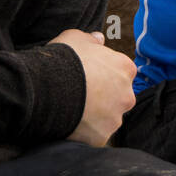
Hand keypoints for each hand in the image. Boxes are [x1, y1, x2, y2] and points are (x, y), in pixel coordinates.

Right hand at [49, 28, 136, 146]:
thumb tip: (99, 39)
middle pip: (119, 97)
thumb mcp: (75, 37)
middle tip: (81, 93)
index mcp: (125, 69)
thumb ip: (91, 39)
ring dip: (95, 115)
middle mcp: (127, 95)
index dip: (105, 73)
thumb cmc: (64, 58)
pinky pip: (94, 135)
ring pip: (108, 118)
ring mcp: (115, 118)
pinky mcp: (101, 137)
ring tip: (73, 108)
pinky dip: (85, 131)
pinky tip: (70, 123)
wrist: (49, 87)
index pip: (122, 72)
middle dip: (104, 96)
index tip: (89, 74)